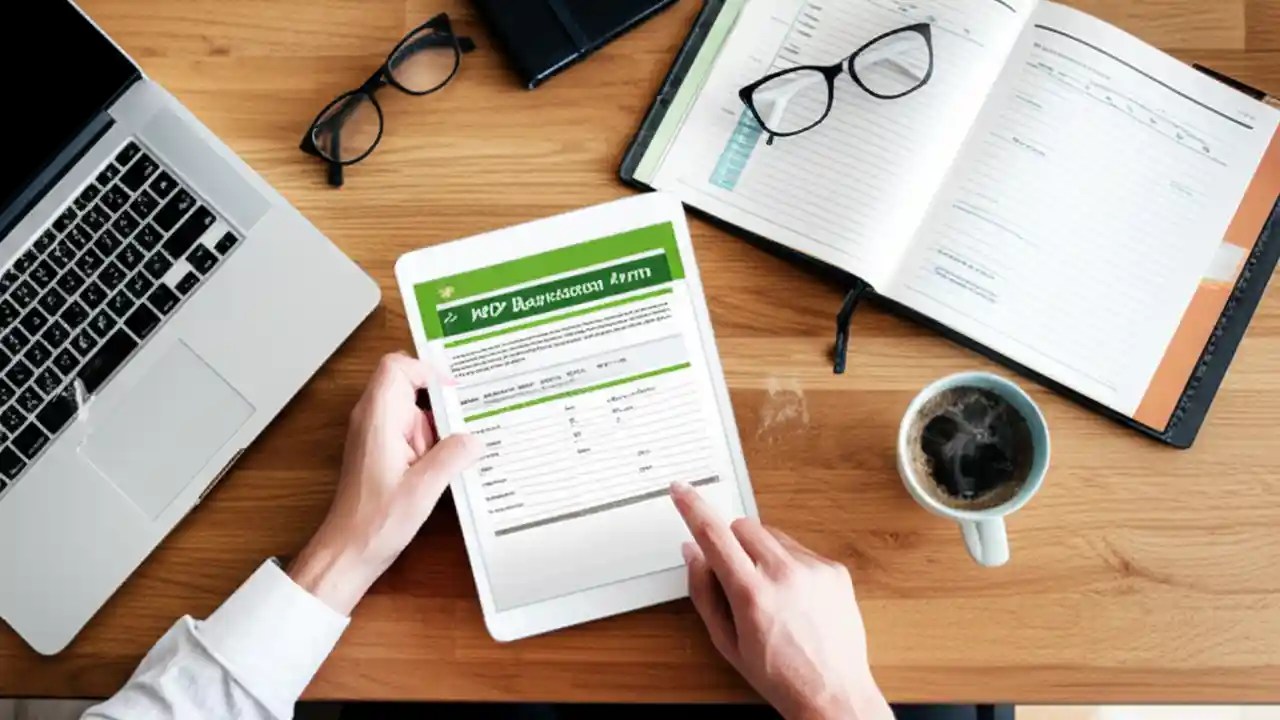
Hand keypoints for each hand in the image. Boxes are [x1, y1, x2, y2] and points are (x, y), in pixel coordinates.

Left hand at [289, 354, 479, 614]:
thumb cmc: (375, 523)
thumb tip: (476, 438)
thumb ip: (452, 457)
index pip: (398, 367)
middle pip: (408, 384)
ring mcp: (378, 435)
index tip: (456, 392)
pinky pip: (411, 430)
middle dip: (442, 397)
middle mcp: (374, 420)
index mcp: (378, 419)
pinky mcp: (384, 452)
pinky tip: (454, 460)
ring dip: (441, 422)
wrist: (348, 551)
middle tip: (473, 412)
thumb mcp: (422, 489)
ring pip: (414, 409)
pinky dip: (434, 438)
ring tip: (469, 440)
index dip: (428, 370)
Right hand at [670, 482, 891, 719]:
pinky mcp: (834, 570)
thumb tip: (692, 553)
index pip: (714, 535)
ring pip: (771, 535)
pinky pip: (799, 549)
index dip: (693, 507)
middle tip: (734, 575)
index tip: (681, 490)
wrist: (833, 694)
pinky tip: (794, 597)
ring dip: (760, 552)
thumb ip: (703, 592)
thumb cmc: (779, 676)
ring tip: (768, 593)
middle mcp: (785, 574)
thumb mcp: (726, 642)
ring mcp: (814, 569)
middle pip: (742, 527)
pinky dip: (788, 564)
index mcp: (752, 594)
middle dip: (730, 543)